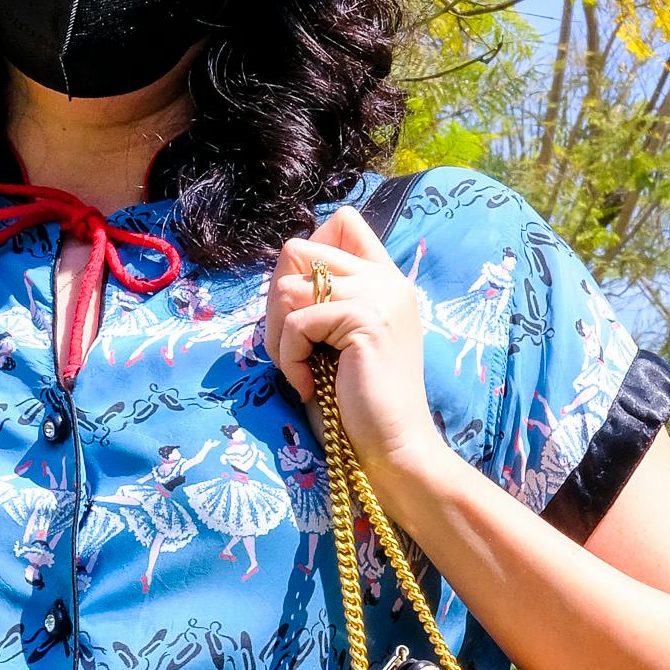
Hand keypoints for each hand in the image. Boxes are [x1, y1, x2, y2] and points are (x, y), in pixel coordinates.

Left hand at [263, 206, 449, 515]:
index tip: (304, 309)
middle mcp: (385, 279)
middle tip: (291, 348)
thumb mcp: (336, 342)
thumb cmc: (357, 406)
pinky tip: (309, 384)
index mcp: (384, 279)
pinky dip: (289, 358)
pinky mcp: (364, 319)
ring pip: (287, 285)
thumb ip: (322, 301)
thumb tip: (281, 276)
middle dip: (277, 302)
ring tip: (301, 369)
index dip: (305, 256)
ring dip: (278, 335)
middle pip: (298, 248)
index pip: (342, 222)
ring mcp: (378, 295)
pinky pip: (296, 321)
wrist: (392, 448)